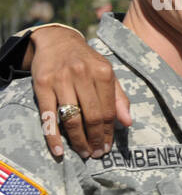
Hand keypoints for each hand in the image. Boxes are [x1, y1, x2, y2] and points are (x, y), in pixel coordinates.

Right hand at [29, 25, 131, 159]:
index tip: (107, 146)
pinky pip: (48, 115)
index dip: (108, 132)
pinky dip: (53, 135)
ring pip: (71, 118)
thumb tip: (127, 123)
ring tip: (83, 152)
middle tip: (96, 154)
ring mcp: (60, 79)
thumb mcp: (107, 74)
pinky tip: (59, 150)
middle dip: (95, 139)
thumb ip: (118, 98)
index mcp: (102, 73)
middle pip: (92, 116)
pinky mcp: (42, 84)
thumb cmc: (87, 62)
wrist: (58, 41)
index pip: (108, 111)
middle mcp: (82, 74)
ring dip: (78, 140)